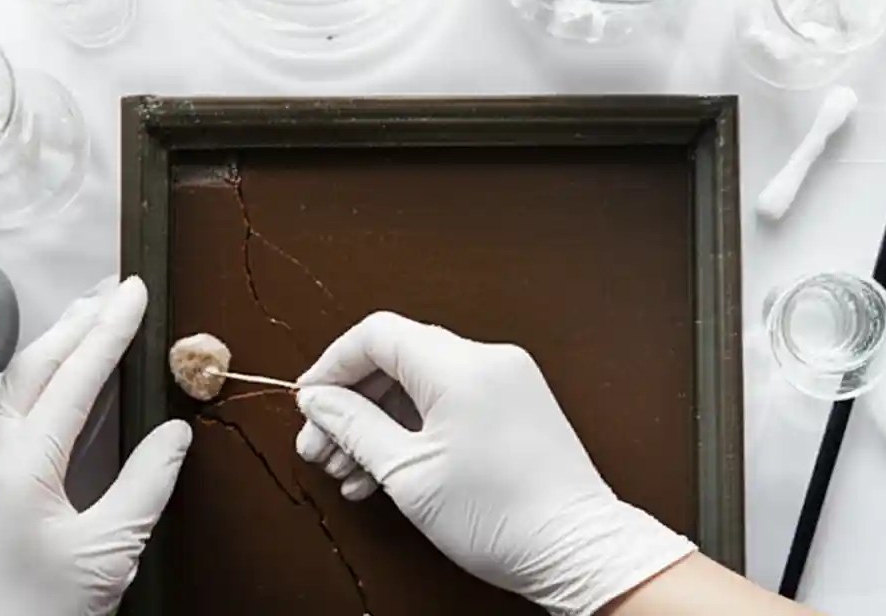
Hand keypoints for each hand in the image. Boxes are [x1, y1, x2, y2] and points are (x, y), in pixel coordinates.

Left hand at [0, 277, 190, 615]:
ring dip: (53, 348)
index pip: (73, 380)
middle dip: (75, 324)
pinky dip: (36, 381)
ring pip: (13, 387)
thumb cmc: (43, 612)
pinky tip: (55, 382)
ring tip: (88, 322)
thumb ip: (147, 484)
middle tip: (112, 294)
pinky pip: (4, 412)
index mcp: (20, 467)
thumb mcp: (111, 550)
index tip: (132, 296)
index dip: (109, 333)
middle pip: (32, 368)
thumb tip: (176, 433)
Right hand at [295, 312, 694, 615]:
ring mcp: (505, 381)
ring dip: (378, 421)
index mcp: (460, 367)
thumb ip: (353, 427)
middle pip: (396, 359)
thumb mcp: (407, 474)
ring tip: (348, 468)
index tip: (309, 401)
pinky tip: (386, 468)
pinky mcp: (514, 404)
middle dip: (351, 403)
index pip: (376, 334)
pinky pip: (449, 400)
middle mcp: (487, 361)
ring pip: (419, 382)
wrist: (576, 550)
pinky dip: (413, 427)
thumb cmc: (505, 517)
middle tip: (321, 446)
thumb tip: (318, 400)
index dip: (333, 365)